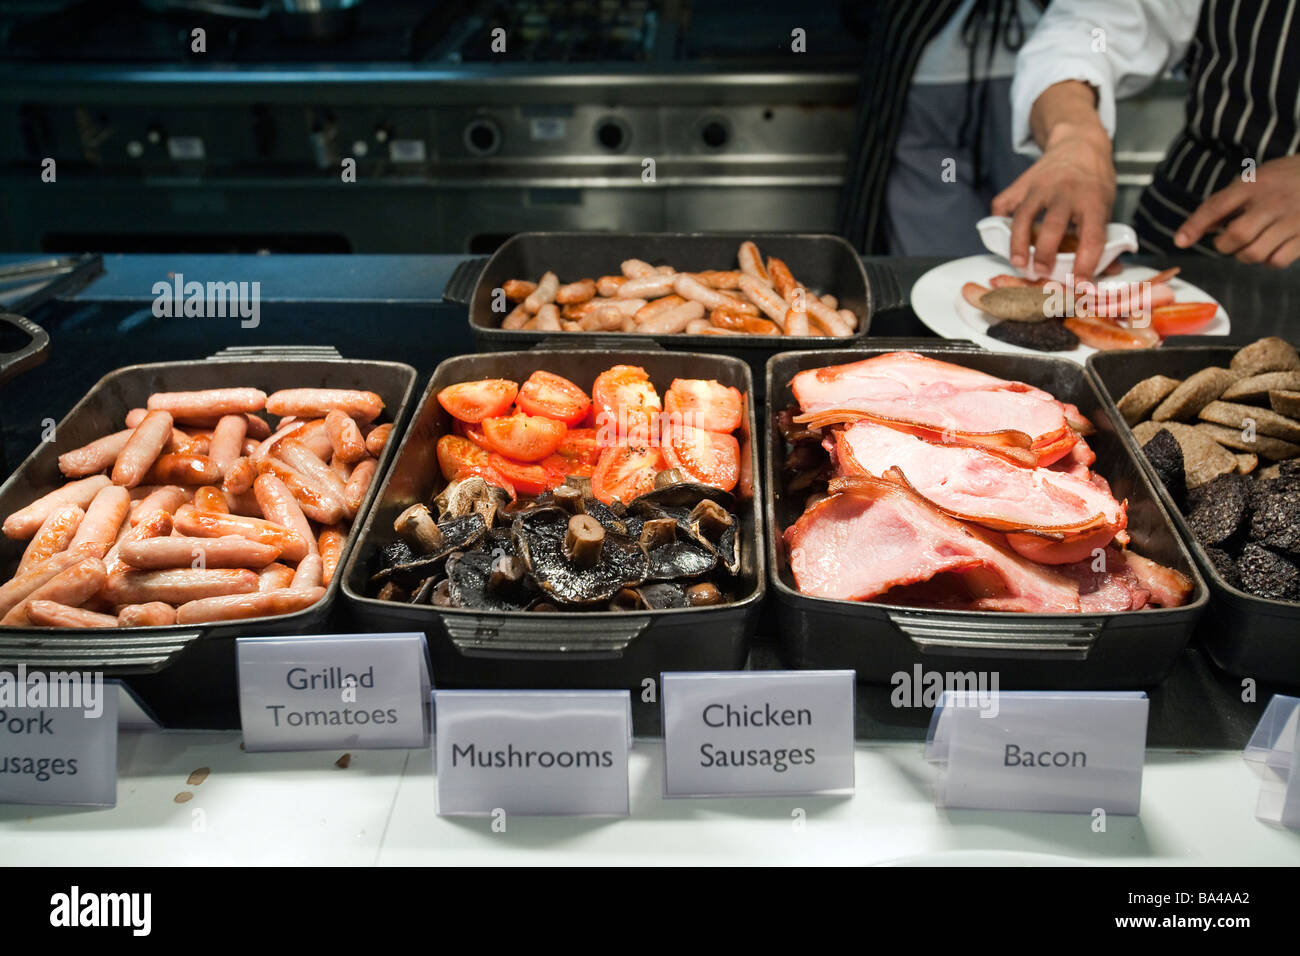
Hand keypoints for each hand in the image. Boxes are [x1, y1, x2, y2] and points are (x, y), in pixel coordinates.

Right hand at [992, 124, 1116, 280]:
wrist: (1078, 143)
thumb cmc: (1094, 181)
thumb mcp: (1107, 205)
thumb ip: (1105, 239)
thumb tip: (1111, 272)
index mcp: (1093, 201)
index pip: (1092, 237)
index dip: (1086, 264)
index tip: (1080, 284)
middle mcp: (1066, 192)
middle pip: (1053, 226)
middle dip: (1046, 254)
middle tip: (1041, 273)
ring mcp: (1040, 186)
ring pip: (1023, 216)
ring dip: (1018, 243)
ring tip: (1019, 263)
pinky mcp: (1021, 184)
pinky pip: (1003, 204)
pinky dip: (999, 221)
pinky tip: (1004, 236)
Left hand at [1175, 155, 1299, 266]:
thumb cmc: (1284, 179)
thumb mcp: (1254, 179)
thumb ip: (1225, 204)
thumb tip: (1191, 232)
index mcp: (1255, 184)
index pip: (1218, 205)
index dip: (1195, 225)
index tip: (1180, 241)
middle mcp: (1274, 201)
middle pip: (1237, 235)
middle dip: (1224, 246)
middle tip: (1228, 242)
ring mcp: (1293, 219)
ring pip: (1255, 253)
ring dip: (1245, 256)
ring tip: (1251, 245)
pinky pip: (1277, 261)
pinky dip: (1268, 261)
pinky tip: (1271, 249)